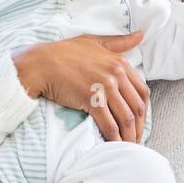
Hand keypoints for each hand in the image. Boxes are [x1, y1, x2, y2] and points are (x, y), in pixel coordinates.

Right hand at [12, 31, 149, 141]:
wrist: (40, 63)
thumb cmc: (64, 52)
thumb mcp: (94, 41)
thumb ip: (119, 42)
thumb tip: (141, 35)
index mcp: (120, 63)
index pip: (142, 91)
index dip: (143, 110)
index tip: (139, 122)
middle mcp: (116, 74)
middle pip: (137, 107)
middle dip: (139, 127)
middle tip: (137, 140)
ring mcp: (105, 87)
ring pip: (125, 117)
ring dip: (129, 136)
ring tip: (128, 147)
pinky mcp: (91, 100)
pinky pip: (109, 124)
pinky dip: (114, 137)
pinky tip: (114, 146)